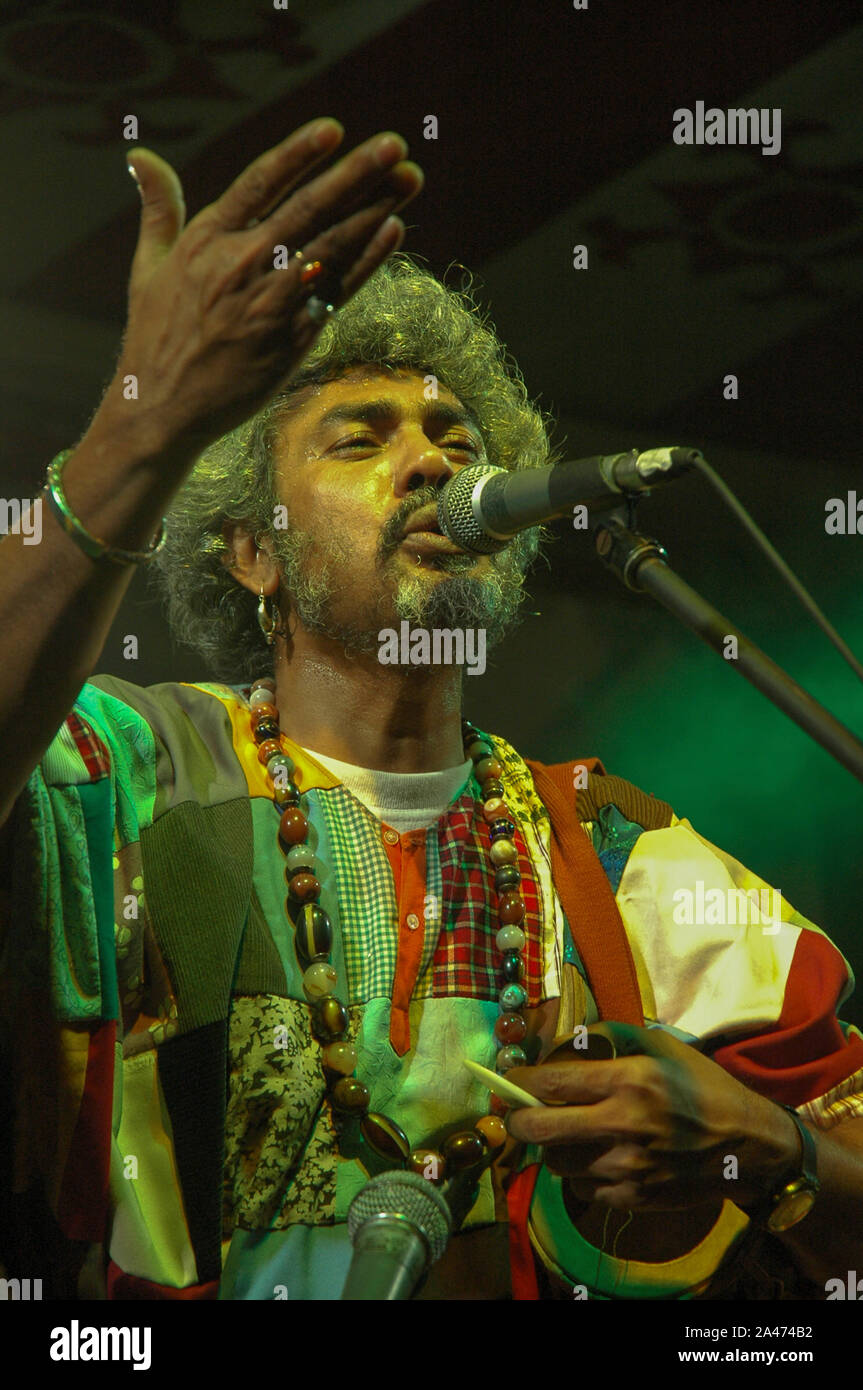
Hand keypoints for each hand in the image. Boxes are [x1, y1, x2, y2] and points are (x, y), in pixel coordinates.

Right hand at [101, 119, 422, 459]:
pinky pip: (338, 293)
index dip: (299, 153)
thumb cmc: (155, 336)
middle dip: (357, 174)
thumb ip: (157, 207)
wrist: (164, 408)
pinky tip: (394, 232)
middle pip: (310, 208)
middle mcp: (243, 265)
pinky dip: (367, 261)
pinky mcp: (292, 340)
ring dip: (375, 211)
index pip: (261, 183)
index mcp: (207, 240)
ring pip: (332, 247)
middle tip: (397, 146)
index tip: (334, 130)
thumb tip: (140, 153)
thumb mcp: (148, 266)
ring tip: (409, 180)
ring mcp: (271, 303)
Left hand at [505, 1025, 799, 1211]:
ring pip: (556, 1162)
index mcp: (629, 1081)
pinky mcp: (633, 1199)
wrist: (746, 1145)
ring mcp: (627, 1168)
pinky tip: (595, 1156)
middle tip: (517, 1111)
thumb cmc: (700, 1086)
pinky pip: (582, 1188)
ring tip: (564, 1132)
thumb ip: (609, 1038)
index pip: (551, 1082)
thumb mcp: (659, 1046)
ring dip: (552, 1146)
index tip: (512, 1080)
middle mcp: (623, 1126)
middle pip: (539, 1129)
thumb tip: (562, 1043)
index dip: (520, 1081)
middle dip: (517, 1119)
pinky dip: (580, 1172)